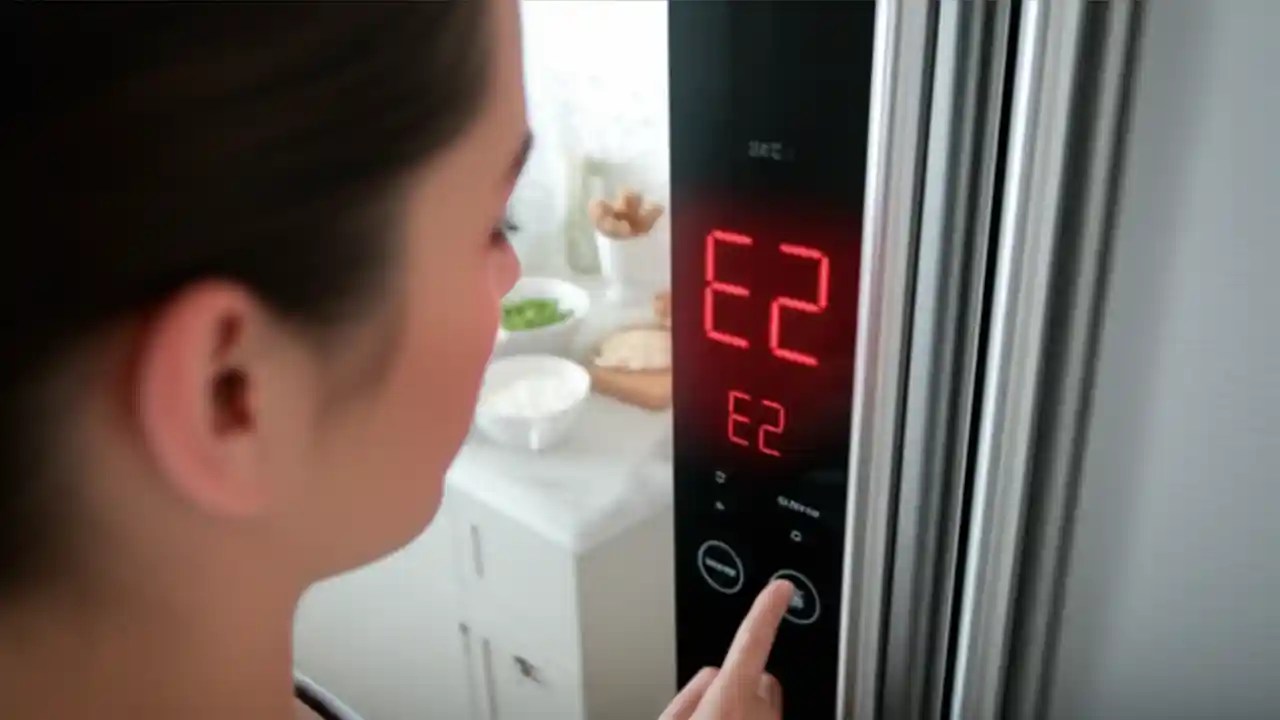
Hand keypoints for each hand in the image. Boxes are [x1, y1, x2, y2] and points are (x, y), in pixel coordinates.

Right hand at [659, 579, 793, 719]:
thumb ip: (689, 695)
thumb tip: (707, 679)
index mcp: (730, 701)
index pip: (753, 642)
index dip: (766, 611)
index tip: (781, 588)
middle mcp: (760, 714)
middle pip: (759, 678)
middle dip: (740, 684)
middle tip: (710, 709)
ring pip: (765, 704)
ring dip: (746, 707)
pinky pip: (766, 718)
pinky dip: (751, 718)